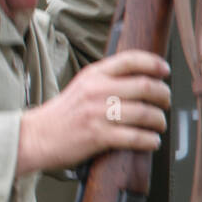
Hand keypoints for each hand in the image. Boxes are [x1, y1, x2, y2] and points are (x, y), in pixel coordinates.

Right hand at [17, 50, 170, 176]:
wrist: (36, 136)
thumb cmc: (61, 115)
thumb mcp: (81, 87)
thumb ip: (106, 80)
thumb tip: (141, 81)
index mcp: (93, 75)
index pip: (130, 60)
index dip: (153, 63)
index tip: (165, 70)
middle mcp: (96, 91)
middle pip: (145, 86)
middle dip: (163, 95)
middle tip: (165, 102)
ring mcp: (98, 113)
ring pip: (145, 113)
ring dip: (159, 121)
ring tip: (158, 125)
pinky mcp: (98, 136)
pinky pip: (136, 137)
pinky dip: (150, 140)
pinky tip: (151, 141)